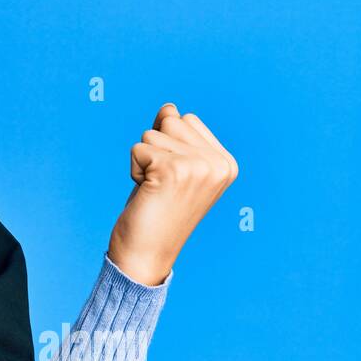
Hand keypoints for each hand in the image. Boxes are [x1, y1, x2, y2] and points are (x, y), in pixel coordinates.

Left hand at [108, 103, 237, 285]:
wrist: (147, 254)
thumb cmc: (157, 210)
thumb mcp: (171, 166)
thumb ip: (174, 135)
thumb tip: (168, 106)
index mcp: (226, 163)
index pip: (186, 120)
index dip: (167, 145)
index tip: (173, 180)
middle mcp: (218, 164)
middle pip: (170, 121)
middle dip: (154, 150)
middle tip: (161, 186)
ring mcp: (199, 166)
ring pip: (152, 133)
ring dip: (143, 161)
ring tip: (155, 191)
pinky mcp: (173, 170)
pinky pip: (138, 148)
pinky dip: (134, 169)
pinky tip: (146, 193)